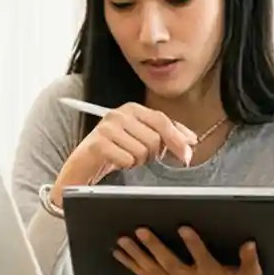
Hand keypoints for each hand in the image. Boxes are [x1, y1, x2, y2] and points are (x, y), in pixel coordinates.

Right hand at [52, 103, 196, 203]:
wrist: (82, 165)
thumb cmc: (113, 151)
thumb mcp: (141, 138)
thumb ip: (166, 136)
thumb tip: (191, 142)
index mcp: (132, 109)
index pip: (162, 120)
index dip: (178, 138)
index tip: (188, 155)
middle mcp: (119, 114)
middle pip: (154, 138)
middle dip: (152, 154)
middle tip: (141, 157)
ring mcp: (107, 128)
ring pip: (142, 151)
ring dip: (137, 161)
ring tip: (125, 158)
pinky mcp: (98, 144)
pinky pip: (127, 160)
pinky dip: (125, 165)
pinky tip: (115, 162)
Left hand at [113, 226, 261, 274]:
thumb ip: (249, 259)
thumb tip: (249, 242)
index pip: (202, 258)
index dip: (193, 244)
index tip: (183, 228)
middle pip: (170, 264)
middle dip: (154, 247)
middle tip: (140, 231)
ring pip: (154, 272)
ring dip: (137, 256)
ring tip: (122, 241)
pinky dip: (133, 267)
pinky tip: (121, 256)